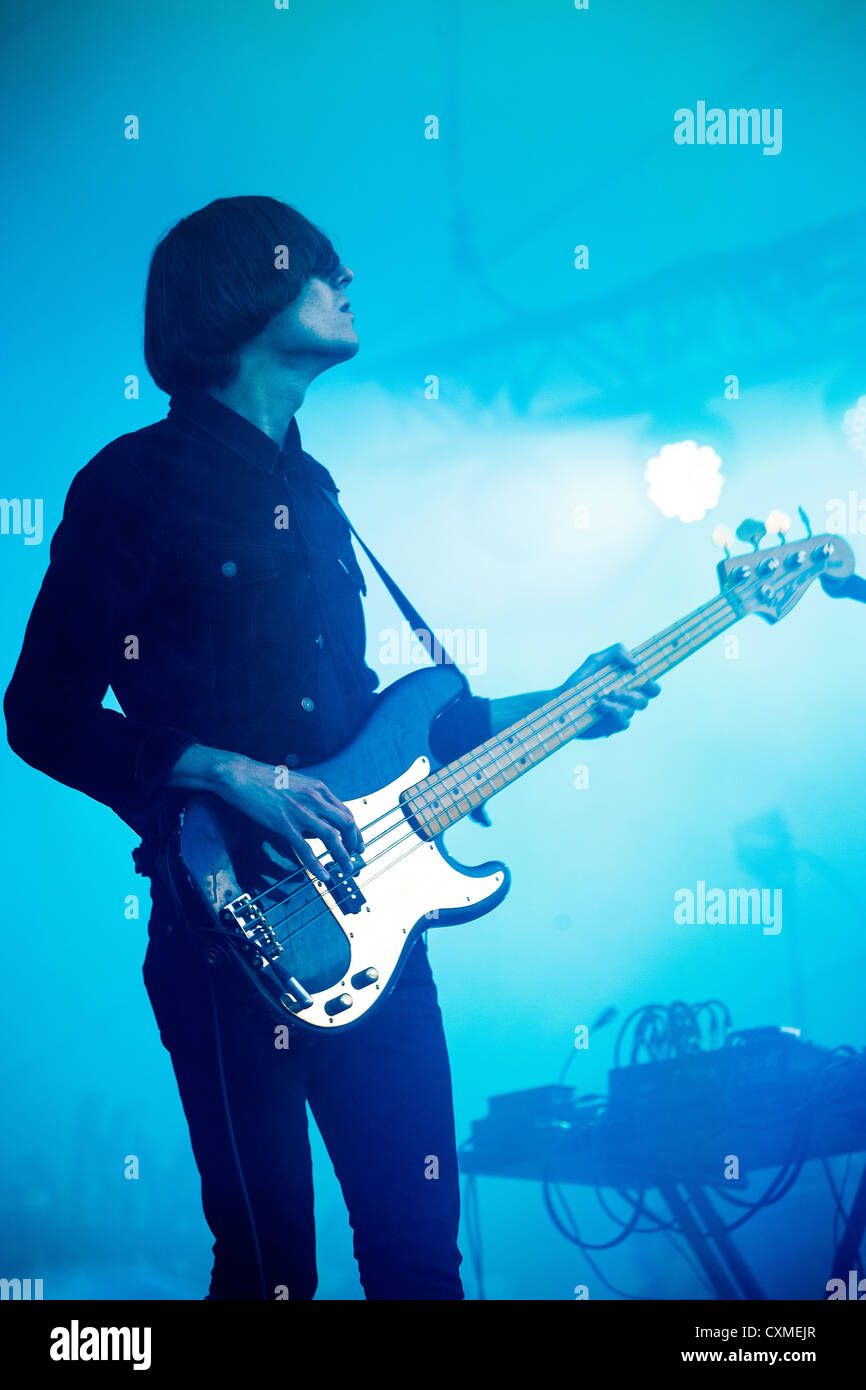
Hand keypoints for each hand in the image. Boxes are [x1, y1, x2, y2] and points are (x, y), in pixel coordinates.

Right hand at [217, 757, 361, 880]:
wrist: (242, 776)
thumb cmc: (267, 779)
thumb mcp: (299, 783)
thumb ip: (314, 799)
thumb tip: (322, 821)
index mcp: (319, 788)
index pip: (346, 812)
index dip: (355, 831)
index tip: (358, 843)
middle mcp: (314, 798)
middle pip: (346, 824)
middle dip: (353, 843)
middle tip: (354, 857)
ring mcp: (299, 812)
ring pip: (331, 837)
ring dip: (341, 855)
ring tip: (345, 867)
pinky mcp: (283, 824)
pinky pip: (305, 849)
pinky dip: (316, 864)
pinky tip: (322, 874)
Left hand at [560, 643, 659, 739]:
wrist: (561, 702)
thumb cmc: (580, 681)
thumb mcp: (596, 660)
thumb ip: (616, 652)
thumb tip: (634, 662)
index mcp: (628, 683)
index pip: (650, 686)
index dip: (652, 684)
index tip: (644, 680)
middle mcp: (628, 699)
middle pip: (645, 699)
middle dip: (634, 695)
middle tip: (615, 691)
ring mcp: (621, 712)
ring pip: (633, 710)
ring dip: (619, 703)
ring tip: (601, 699)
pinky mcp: (613, 725)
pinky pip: (624, 722)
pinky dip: (615, 713)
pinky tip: (602, 707)